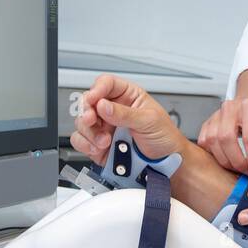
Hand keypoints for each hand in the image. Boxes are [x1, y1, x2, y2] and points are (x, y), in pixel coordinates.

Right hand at [70, 73, 185, 163]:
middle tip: (92, 119)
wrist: (166, 163)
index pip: (106, 84)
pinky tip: (98, 148)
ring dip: (89, 132)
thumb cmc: (164, 136)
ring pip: (82, 123)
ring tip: (105, 141)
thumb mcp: (149, 121)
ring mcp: (104, 127)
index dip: (97, 89)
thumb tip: (103, 105)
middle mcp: (113, 110)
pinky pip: (81, 141)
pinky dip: (85, 145)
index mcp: (127, 96)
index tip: (94, 99)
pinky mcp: (98, 145)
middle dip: (87, 111)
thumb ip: (125, 113)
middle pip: (88, 102)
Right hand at [197, 96, 247, 181]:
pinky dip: (214, 155)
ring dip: (226, 161)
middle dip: (237, 162)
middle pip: (227, 139)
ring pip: (213, 142)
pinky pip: (204, 143)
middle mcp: (231, 108)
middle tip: (247, 172)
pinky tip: (226, 159)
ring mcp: (216, 114)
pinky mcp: (206, 123)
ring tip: (238, 167)